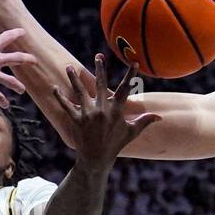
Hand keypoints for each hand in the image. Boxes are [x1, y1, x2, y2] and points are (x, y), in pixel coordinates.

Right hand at [0, 6, 35, 107]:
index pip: (7, 37)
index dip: (16, 33)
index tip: (23, 32)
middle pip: (16, 58)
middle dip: (27, 59)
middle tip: (34, 61)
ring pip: (10, 81)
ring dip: (18, 86)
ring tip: (22, 90)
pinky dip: (2, 100)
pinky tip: (6, 105)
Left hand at [50, 53, 158, 167]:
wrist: (97, 158)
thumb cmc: (115, 144)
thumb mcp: (131, 132)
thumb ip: (144, 121)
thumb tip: (160, 117)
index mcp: (116, 110)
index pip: (125, 89)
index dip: (130, 75)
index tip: (134, 62)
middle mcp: (102, 110)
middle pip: (100, 84)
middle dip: (100, 68)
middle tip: (99, 55)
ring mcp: (88, 114)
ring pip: (80, 92)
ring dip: (74, 78)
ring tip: (69, 67)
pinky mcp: (76, 120)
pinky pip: (66, 106)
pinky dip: (60, 97)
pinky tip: (54, 88)